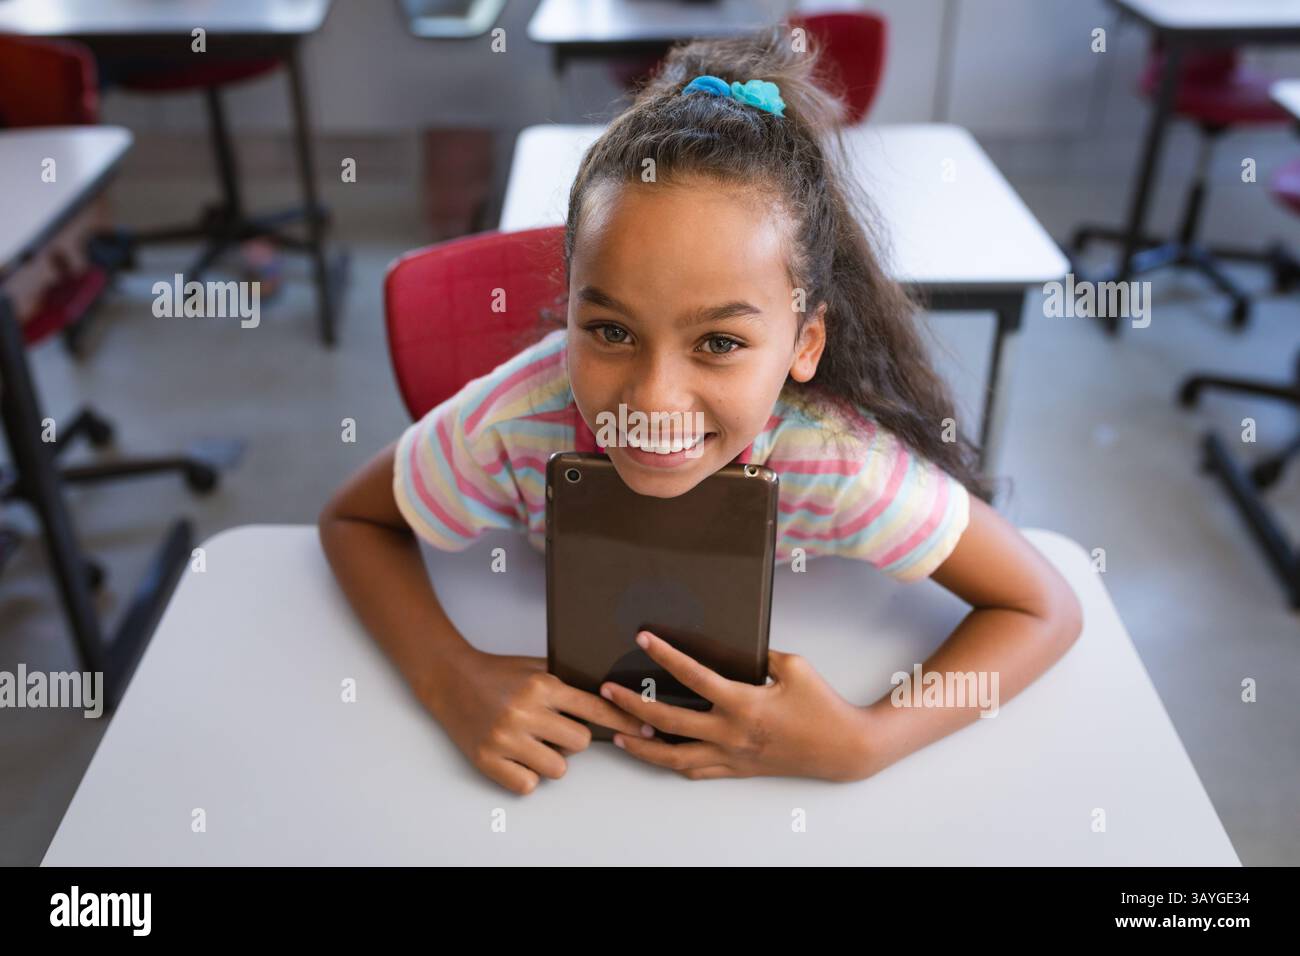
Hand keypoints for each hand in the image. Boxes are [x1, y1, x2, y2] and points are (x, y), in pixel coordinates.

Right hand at [427, 650, 646, 794]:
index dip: (623, 720)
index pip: (595, 708)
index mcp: (541, 686)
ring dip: (551, 760)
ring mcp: (505, 739)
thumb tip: (610, 700)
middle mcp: (525, 712)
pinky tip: (516, 756)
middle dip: (572, 739)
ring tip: (533, 743)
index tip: (645, 730)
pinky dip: (527, 776)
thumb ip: (567, 684)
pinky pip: (528, 785)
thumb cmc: (497, 673)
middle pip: (580, 743)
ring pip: (558, 769)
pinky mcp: (487, 760)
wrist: (449, 679)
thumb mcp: (535, 667)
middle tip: (553, 729)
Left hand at [600, 631, 875, 781]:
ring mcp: (732, 756)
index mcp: (744, 704)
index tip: (644, 638)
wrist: (844, 748)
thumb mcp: (793, 666)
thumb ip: (758, 655)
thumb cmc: (821, 705)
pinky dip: (671, 763)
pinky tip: (655, 754)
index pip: (693, 677)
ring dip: (641, 747)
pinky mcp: (737, 770)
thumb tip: (731, 643)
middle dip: (633, 705)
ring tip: (617, 733)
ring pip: (673, 758)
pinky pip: (695, 771)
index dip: (665, 655)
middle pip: (668, 722)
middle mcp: (731, 734)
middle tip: (608, 690)